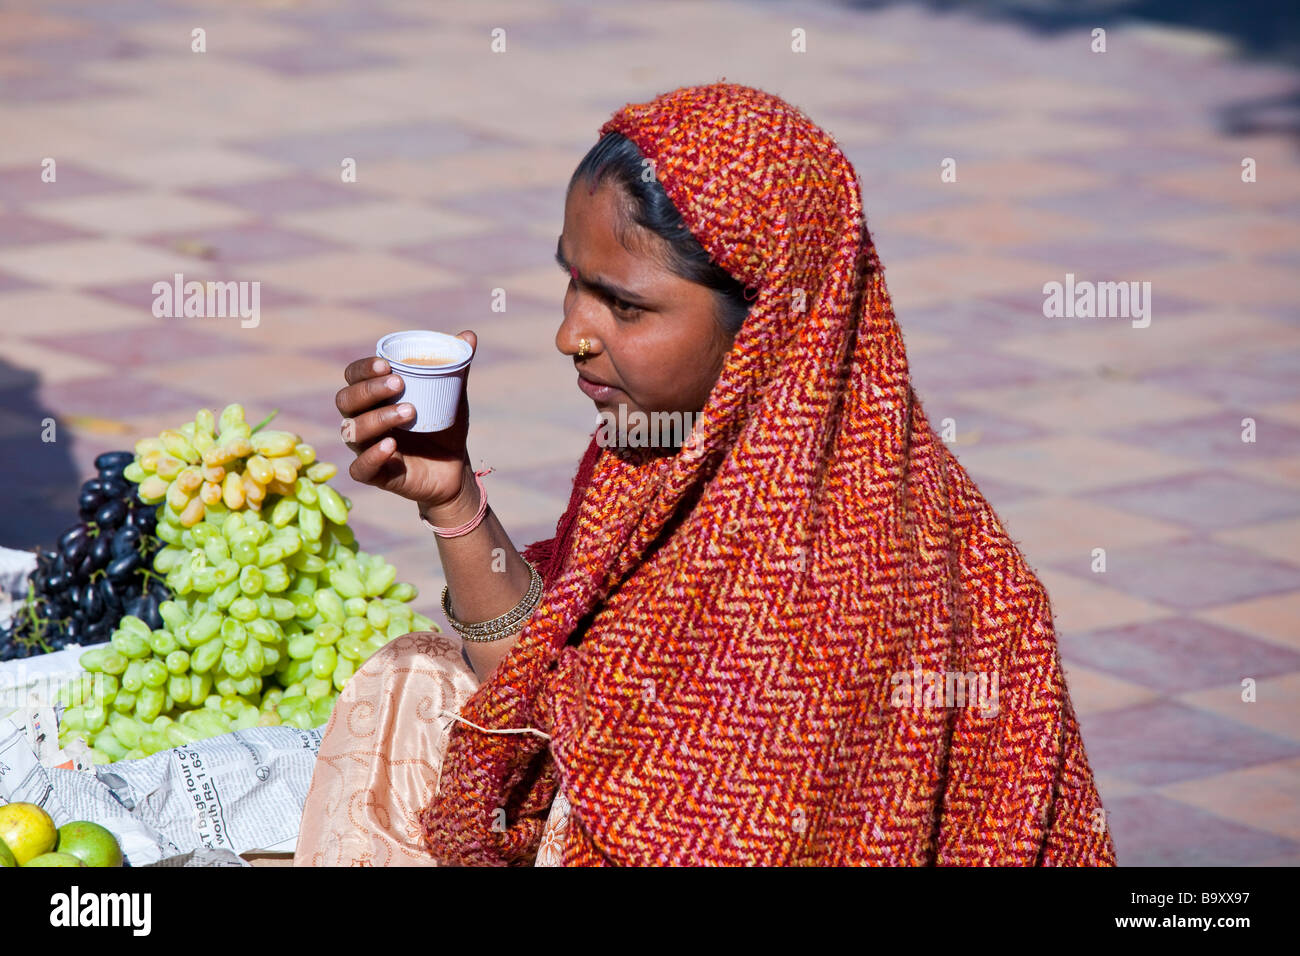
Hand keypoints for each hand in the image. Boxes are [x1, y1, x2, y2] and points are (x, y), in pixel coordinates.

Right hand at [335, 331, 476, 514]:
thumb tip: (469, 336)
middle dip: (369, 390)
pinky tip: (391, 446)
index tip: (385, 364)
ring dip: (377, 418)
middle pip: (345, 401)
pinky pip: (360, 468)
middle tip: (399, 384)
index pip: (352, 377)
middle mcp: (362, 420)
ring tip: (409, 412)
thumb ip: (456, 367)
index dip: (362, 369)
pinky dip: (372, 456)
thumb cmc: (444, 427)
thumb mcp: (451, 396)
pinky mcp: (375, 475)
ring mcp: (365, 448)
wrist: (456, 469)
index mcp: (373, 398)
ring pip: (351, 431)